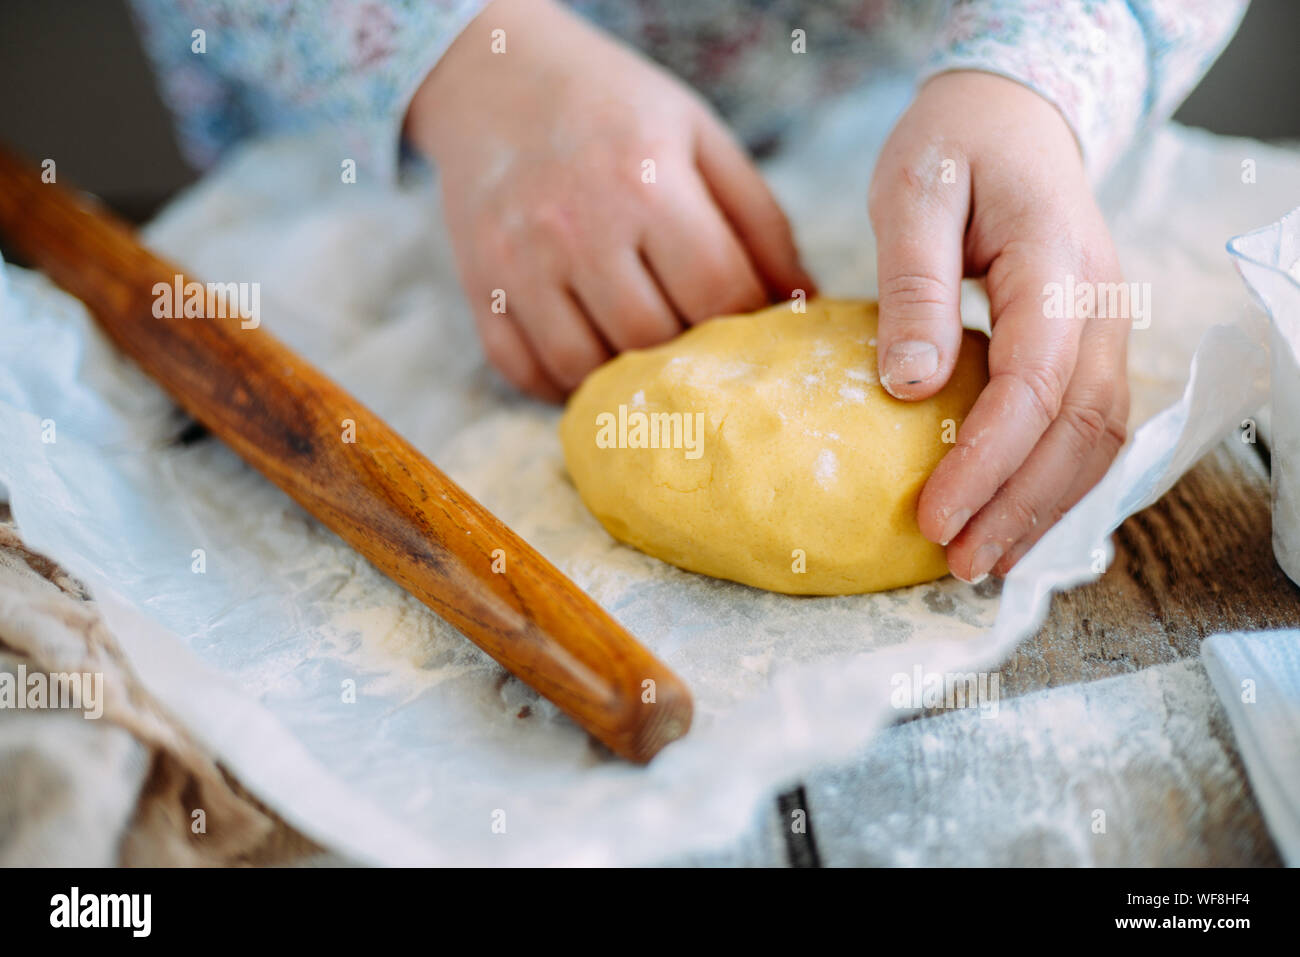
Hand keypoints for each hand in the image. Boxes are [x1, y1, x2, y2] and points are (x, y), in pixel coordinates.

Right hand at [406, 0, 812, 399]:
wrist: (496, 77)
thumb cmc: (615, 110)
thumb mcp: (699, 138)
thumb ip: (758, 220)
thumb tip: (802, 301)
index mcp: (646, 182)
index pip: (717, 292)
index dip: (746, 322)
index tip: (749, 323)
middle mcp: (577, 226)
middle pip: (653, 339)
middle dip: (686, 352)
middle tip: (698, 343)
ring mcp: (519, 262)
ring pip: (586, 368)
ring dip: (624, 379)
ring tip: (645, 357)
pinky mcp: (479, 285)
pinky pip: (524, 372)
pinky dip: (560, 386)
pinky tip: (589, 365)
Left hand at [868, 72, 1129, 580]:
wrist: (1009, 117)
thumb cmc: (954, 147)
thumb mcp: (914, 194)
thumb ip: (914, 285)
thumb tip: (909, 386)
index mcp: (1058, 263)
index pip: (1035, 382)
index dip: (987, 459)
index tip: (934, 514)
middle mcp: (1100, 304)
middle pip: (1081, 426)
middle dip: (1021, 504)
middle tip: (958, 562)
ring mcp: (1103, 326)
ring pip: (1096, 436)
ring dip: (1044, 506)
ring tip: (984, 559)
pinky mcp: (1086, 344)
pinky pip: (1086, 423)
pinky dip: (1053, 479)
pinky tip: (1009, 515)